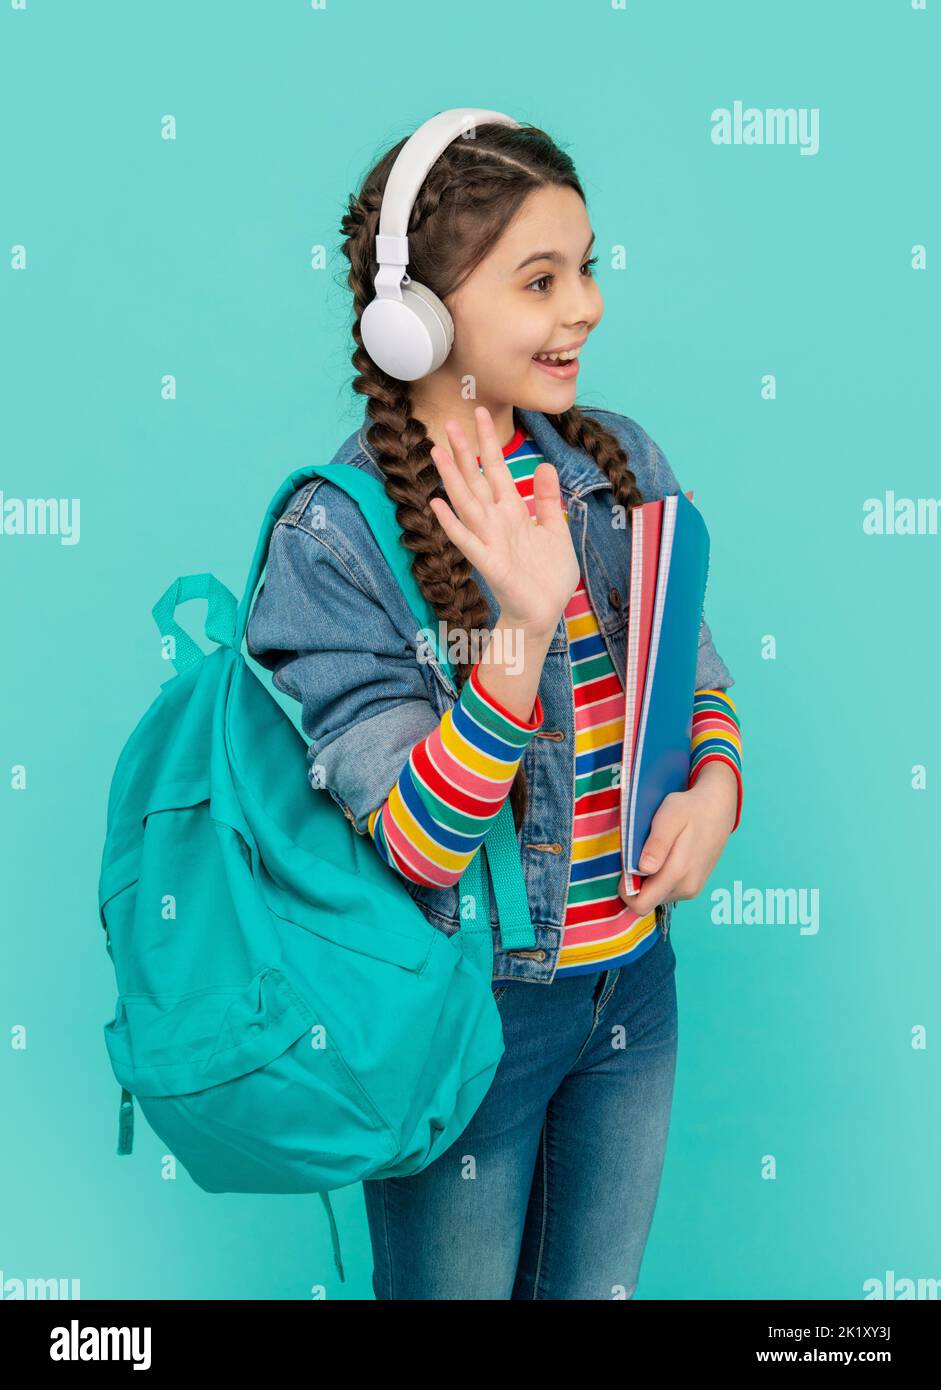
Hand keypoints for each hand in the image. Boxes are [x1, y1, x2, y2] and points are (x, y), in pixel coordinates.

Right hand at [428, 405, 580, 636]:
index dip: (488, 443)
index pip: (497, 470)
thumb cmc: (548, 576)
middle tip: (448, 421)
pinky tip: (437, 505)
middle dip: (465, 452)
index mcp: (513, 513)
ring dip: (452, 479)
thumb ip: (547, 499)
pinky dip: (452, 525)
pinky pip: (468, 542)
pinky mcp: (490, 565)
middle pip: (476, 481)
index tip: (478, 413)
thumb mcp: (555, 529)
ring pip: (467, 504)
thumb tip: (545, 465)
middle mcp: (497, 522)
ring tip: (437, 453)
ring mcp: (490, 542)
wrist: (546, 612)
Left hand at [617, 764, 738, 915]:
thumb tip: (645, 868)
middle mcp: (687, 888)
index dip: (625, 890)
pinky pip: (668, 891)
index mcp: (678, 874)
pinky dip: (660, 879)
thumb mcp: (669, 816)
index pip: (641, 904)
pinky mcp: (695, 886)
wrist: (718, 808)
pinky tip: (664, 857)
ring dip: (649, 881)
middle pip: (648, 902)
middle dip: (636, 885)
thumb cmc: (690, 809)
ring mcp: (692, 889)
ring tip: (653, 853)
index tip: (624, 868)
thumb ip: (657, 844)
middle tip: (637, 856)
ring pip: (658, 897)